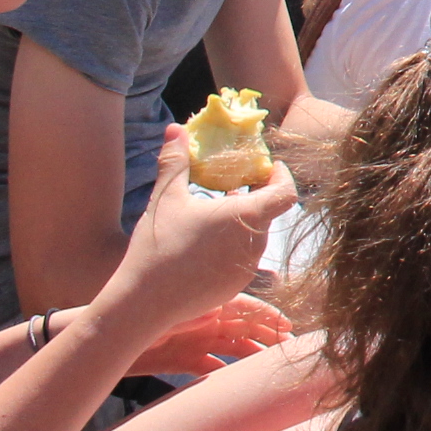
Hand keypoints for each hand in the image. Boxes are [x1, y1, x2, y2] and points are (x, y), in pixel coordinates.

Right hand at [95, 128, 296, 343]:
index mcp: (247, 217)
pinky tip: (206, 243)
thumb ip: (175, 161)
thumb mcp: (165, 197)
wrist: (144, 301)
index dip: (281, 176)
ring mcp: (248, 269)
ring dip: (243, 221)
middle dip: (256, 196)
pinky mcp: (236, 287)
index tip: (268, 167)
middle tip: (235, 184)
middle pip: (269, 212)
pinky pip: (243, 259)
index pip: (286, 192)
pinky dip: (233, 245)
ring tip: (216, 212)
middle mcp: (256, 244)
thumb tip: (175, 128)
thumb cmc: (158, 245)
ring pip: (256, 236)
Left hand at [125, 292, 293, 377]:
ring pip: (231, 348)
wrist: (102, 339)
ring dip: (251, 356)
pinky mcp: (182, 359)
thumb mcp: (164, 313)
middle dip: (267, 337)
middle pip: (243, 327)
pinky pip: (210, 367)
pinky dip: (224, 374)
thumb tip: (215, 313)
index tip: (287, 326)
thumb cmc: (133, 319)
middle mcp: (203, 321)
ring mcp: (194, 340)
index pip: (244, 306)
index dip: (267, 316)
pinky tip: (237, 385)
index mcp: (204, 304)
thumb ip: (190, 313)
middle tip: (290, 350)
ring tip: (271, 368)